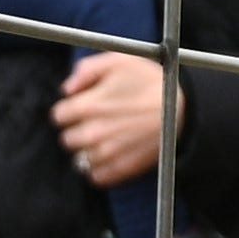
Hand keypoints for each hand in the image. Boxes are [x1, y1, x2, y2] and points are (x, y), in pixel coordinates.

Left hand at [54, 48, 173, 185]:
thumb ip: (86, 70)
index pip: (58, 116)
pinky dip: (99, 168)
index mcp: (88, 105)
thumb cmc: (150, 80)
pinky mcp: (121, 169)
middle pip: (66, 139)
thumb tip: (67, 89)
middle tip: (95, 122)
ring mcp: (107, 153)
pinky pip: (95, 176)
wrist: (181, 107)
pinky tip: (112, 153)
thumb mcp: (118, 61)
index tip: (82, 107)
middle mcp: (93, 133)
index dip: (70, 110)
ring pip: (79, 159)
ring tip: (106, 137)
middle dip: (77, 130)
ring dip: (88, 149)